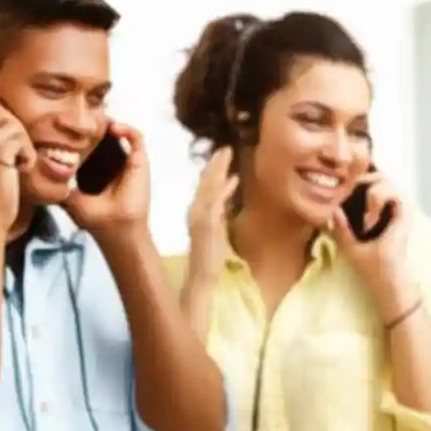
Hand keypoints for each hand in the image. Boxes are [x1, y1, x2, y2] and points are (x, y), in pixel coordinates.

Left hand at [62, 122, 149, 235]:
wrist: (117, 231)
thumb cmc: (95, 220)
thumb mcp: (70, 199)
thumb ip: (58, 186)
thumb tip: (39, 174)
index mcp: (97, 170)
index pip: (90, 145)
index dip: (80, 134)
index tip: (67, 125)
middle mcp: (113, 163)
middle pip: (104, 134)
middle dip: (94, 123)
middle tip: (81, 116)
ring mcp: (127, 161)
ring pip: (120, 131)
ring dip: (109, 122)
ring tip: (96, 118)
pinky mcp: (140, 162)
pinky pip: (137, 137)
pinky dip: (127, 128)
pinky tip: (113, 127)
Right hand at [185, 147, 238, 280]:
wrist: (202, 281)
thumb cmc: (210, 263)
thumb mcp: (216, 235)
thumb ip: (218, 219)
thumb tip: (224, 204)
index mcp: (199, 216)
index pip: (205, 190)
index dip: (212, 173)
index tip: (222, 158)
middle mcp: (197, 214)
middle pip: (205, 185)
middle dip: (214, 167)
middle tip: (224, 149)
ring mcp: (201, 220)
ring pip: (208, 190)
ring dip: (216, 172)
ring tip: (225, 154)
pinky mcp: (207, 227)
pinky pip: (214, 204)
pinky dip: (222, 191)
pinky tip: (233, 179)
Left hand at [328, 171, 414, 308]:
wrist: (385, 280)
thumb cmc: (370, 265)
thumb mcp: (348, 243)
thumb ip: (340, 227)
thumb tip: (332, 209)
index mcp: (377, 211)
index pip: (367, 183)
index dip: (354, 180)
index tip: (340, 190)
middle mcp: (389, 207)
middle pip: (375, 175)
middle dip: (359, 181)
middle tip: (349, 198)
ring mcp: (399, 209)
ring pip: (385, 180)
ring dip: (370, 192)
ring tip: (363, 215)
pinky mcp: (407, 214)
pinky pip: (396, 192)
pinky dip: (380, 200)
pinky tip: (370, 220)